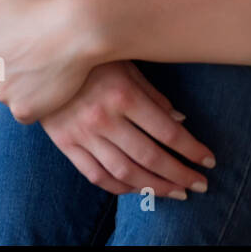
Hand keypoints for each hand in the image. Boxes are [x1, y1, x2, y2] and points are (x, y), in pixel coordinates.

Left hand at [0, 0, 102, 123]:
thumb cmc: (46, 9)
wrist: (78, 27)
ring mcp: (3, 94)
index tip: (29, 46)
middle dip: (16, 72)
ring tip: (52, 68)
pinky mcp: (23, 110)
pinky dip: (40, 103)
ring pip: (13, 96)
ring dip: (29, 88)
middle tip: (43, 57)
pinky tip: (54, 83)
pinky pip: (28, 111)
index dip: (10, 52)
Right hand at [40, 61, 216, 198]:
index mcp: (123, 94)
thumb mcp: (128, 66)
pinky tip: (139, 190)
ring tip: (177, 193)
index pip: (166, 131)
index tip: (209, 161)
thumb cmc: (94, 58)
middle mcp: (103, 117)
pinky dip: (120, 187)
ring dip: (154, 187)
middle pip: (149, 156)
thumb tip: (181, 122)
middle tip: (201, 185)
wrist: (42, 58)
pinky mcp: (66, 144)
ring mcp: (82, 134)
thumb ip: (154, 96)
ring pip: (124, 172)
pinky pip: (96, 175)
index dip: (191, 149)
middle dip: (179, 174)